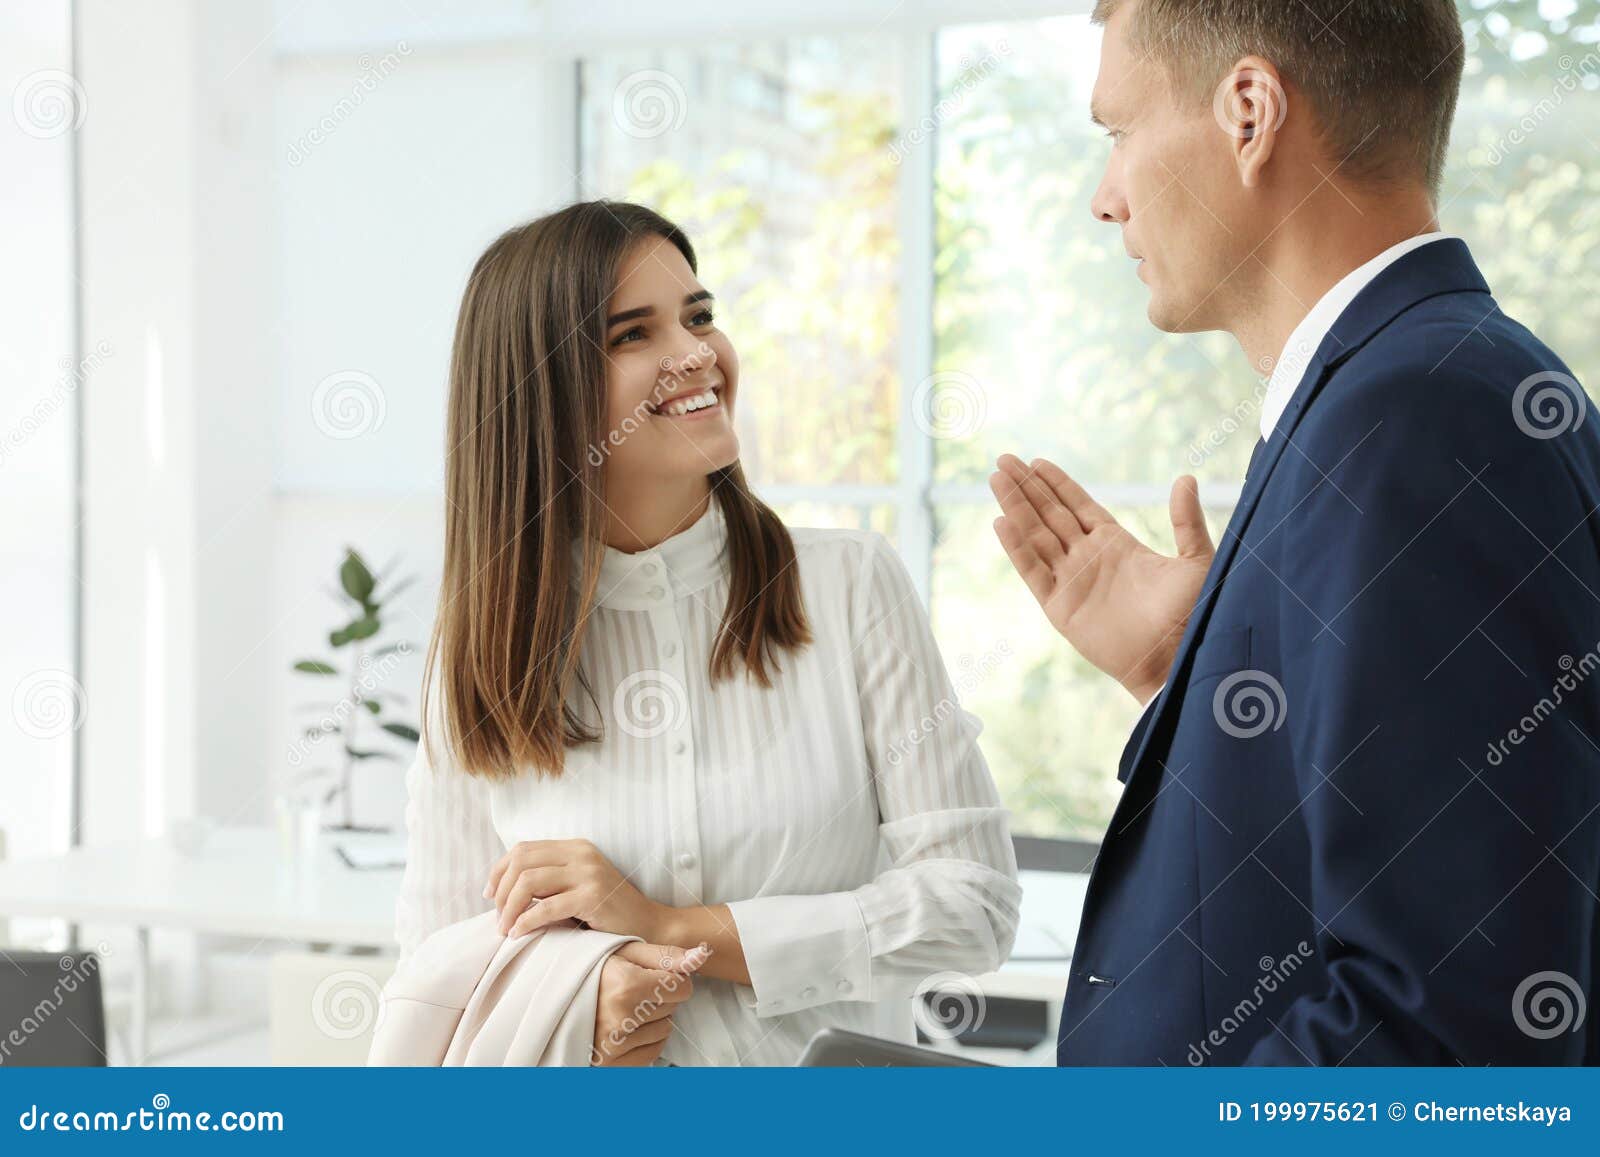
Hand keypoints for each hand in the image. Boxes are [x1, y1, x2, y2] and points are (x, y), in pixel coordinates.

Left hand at [484, 838, 667, 939]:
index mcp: (575, 847)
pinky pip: (546, 907)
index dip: (499, 871)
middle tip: (498, 918)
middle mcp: (581, 854)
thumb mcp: (576, 887)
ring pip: (528, 882)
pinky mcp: (592, 896)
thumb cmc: (608, 912)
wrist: (649, 925)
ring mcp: (588, 873)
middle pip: (521, 862)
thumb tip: (504, 890)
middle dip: (501, 891)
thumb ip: (549, 881)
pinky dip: (526, 922)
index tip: (490, 895)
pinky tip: (519, 934)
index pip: (523, 849)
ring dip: (509, 908)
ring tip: (505, 929)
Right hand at [591, 940, 709, 1066]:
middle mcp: (621, 1017)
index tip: (655, 976)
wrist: (548, 997)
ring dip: (652, 1018)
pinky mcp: (611, 1063)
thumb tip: (703, 954)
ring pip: (664, 1028)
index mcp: (626, 984)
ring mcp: (615, 1044)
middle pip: (673, 1007)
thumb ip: (665, 955)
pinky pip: (652, 1052)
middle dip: (659, 996)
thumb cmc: (588, 968)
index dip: (672, 979)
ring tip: (625, 1006)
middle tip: (631, 988)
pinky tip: (626, 1026)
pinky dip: (646, 1039)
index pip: (682, 987)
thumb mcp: (623, 951)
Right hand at [989, 454, 1214, 703]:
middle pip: (1050, 514)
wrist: (1175, 659)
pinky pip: (1032, 570)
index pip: (1078, 505)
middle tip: (1004, 459)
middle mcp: (1088, 559)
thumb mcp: (1196, 560)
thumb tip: (1186, 477)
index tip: (1036, 461)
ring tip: (995, 479)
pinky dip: (1016, 547)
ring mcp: (1071, 581)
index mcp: (1116, 544)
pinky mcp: (1059, 607)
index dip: (1057, 483)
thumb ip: (1186, 521)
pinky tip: (1001, 522)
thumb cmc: (1191, 615)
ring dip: (1015, 507)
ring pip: (1035, 535)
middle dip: (1027, 487)